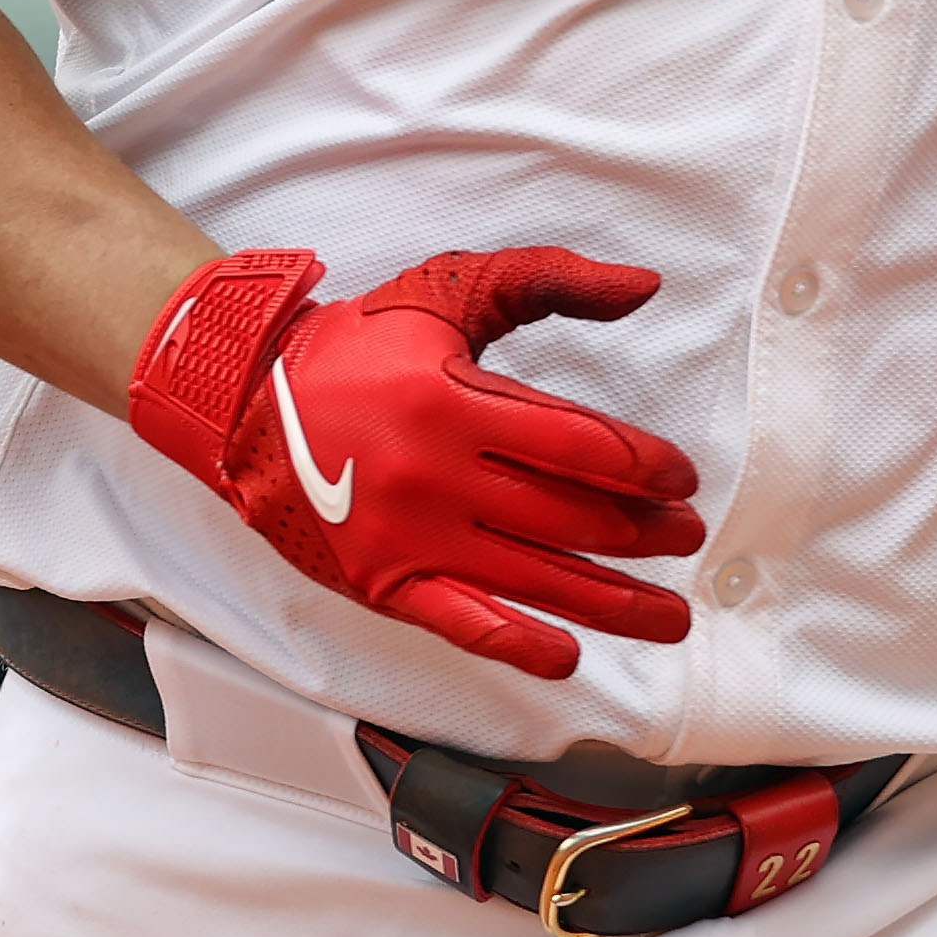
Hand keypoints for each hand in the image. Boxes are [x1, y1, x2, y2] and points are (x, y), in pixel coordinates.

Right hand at [128, 247, 704, 676]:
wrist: (247, 402)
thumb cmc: (364, 343)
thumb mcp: (452, 289)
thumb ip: (552, 280)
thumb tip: (645, 286)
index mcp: (453, 400)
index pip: (577, 445)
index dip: (643, 467)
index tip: (684, 480)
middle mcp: (433, 476)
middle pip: (566, 517)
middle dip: (643, 534)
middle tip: (689, 538)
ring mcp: (407, 536)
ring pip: (533, 580)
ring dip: (613, 603)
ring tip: (671, 615)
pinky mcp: (382, 580)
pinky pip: (462, 624)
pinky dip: (518, 646)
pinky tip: (568, 657)